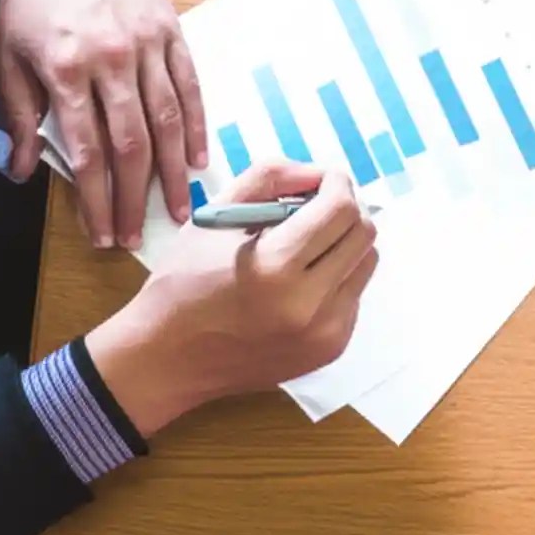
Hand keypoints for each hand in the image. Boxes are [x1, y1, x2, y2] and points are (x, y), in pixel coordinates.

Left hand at [0, 0, 206, 248]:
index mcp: (65, 70)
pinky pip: (190, 88)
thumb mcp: (9, 52)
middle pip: (131, 146)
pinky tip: (198, 160)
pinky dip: (197, 126)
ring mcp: (147, 47)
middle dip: (134, 199)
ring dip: (172, 174)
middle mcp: (111, 62)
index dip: (96, 200)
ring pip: (167, 122)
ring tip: (181, 211)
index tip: (102, 233)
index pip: (87, 151)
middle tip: (137, 236)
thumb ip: (19, 113)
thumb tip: (25, 171)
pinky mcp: (172, 33)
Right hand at [85, 163, 378, 437]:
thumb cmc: (182, 283)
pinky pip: (355, 295)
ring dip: (344, 243)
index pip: (340, 210)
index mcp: (274, 267)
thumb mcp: (214, 217)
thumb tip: (317, 172)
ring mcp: (325, 333)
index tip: (325, 178)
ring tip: (306, 245)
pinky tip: (300, 282)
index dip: (338, 183)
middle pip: (364, 234)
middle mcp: (308, 305)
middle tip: (317, 206)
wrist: (167, 361)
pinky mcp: (331, 349)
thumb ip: (269, 179)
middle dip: (345, 209)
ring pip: (367, 264)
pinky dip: (337, 277)